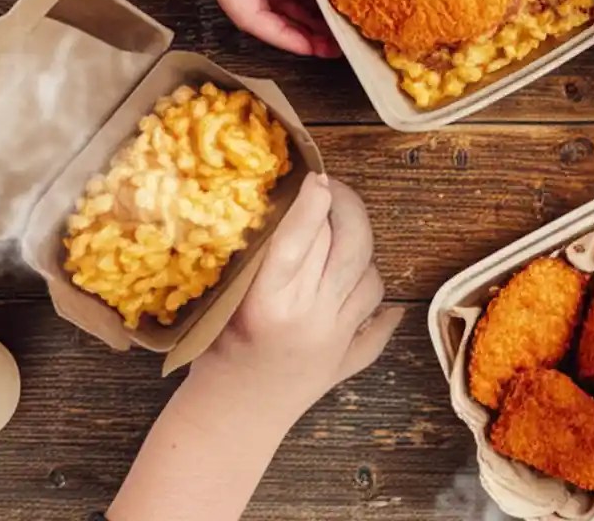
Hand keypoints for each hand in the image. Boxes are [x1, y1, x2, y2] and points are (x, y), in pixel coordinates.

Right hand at [188, 173, 401, 425]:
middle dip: (347, 208)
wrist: (231, 417)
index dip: (314, 201)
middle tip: (335, 192)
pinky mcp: (351, 357)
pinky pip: (381, 316)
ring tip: (342, 235)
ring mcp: (336, 337)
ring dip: (361, 250)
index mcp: (267, 301)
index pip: (302, 236)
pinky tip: (367, 280)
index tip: (318, 177)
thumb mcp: (222, 300)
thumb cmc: (213, 354)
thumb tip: (295, 206)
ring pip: (371, 275)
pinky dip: (378, 297)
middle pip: (349, 246)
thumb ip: (258, 259)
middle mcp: (309, 316)